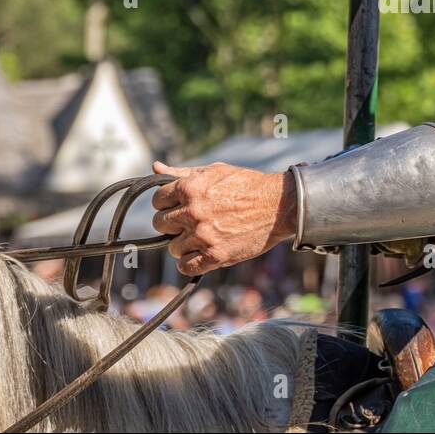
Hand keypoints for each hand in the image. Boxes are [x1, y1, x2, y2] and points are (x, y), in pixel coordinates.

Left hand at [150, 160, 297, 275]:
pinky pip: (186, 266)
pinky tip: (201, 253)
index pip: (157, 200)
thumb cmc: (247, 185)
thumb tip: (155, 167)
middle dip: (171, 224)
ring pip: (173, 247)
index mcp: (191, 188)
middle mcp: (194, 212)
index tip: (177, 206)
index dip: (166, 204)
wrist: (278, 205)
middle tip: (188, 223)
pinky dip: (190, 262)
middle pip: (160, 224)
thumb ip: (182, 172)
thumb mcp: (215, 171)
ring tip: (201, 236)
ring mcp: (204, 235)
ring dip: (183, 244)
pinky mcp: (216, 255)